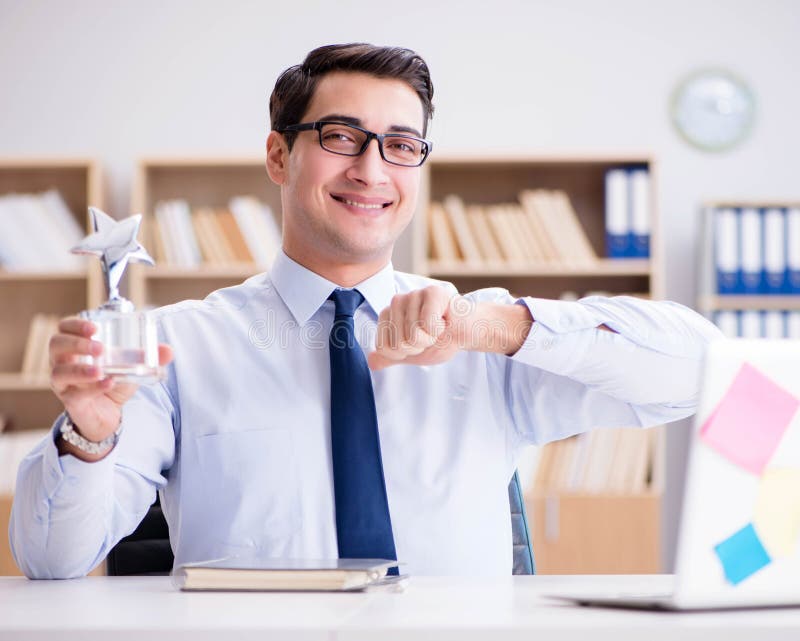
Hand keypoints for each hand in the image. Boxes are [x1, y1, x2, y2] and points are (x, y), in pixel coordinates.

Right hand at [50, 317, 172, 443]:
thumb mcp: (131, 366)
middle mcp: (64, 361)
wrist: (109, 413)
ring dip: (80, 370)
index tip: (94, 327)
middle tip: (100, 348)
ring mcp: (64, 382)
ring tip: (100, 371)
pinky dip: (92, 389)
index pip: (65, 327)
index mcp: (76, 346)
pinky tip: (108, 384)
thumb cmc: (113, 381)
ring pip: (59, 372)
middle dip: (77, 344)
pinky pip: (76, 394)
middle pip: (57, 345)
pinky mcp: (71, 401)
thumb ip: (149, 356)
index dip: (76, 324)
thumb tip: (169, 350)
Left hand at [367, 287, 533, 370]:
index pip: (384, 348)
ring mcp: (413, 295)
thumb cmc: (440, 340)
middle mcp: (396, 301)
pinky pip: (427, 325)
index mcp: (387, 315)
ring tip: (438, 328)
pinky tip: (445, 321)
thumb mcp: (412, 353)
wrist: (465, 332)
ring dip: (430, 339)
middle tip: (430, 335)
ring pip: (412, 335)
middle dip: (418, 346)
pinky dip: (439, 330)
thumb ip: (390, 356)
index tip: (418, 343)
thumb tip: (371, 362)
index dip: (404, 353)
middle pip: (398, 343)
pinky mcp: (432, 292)